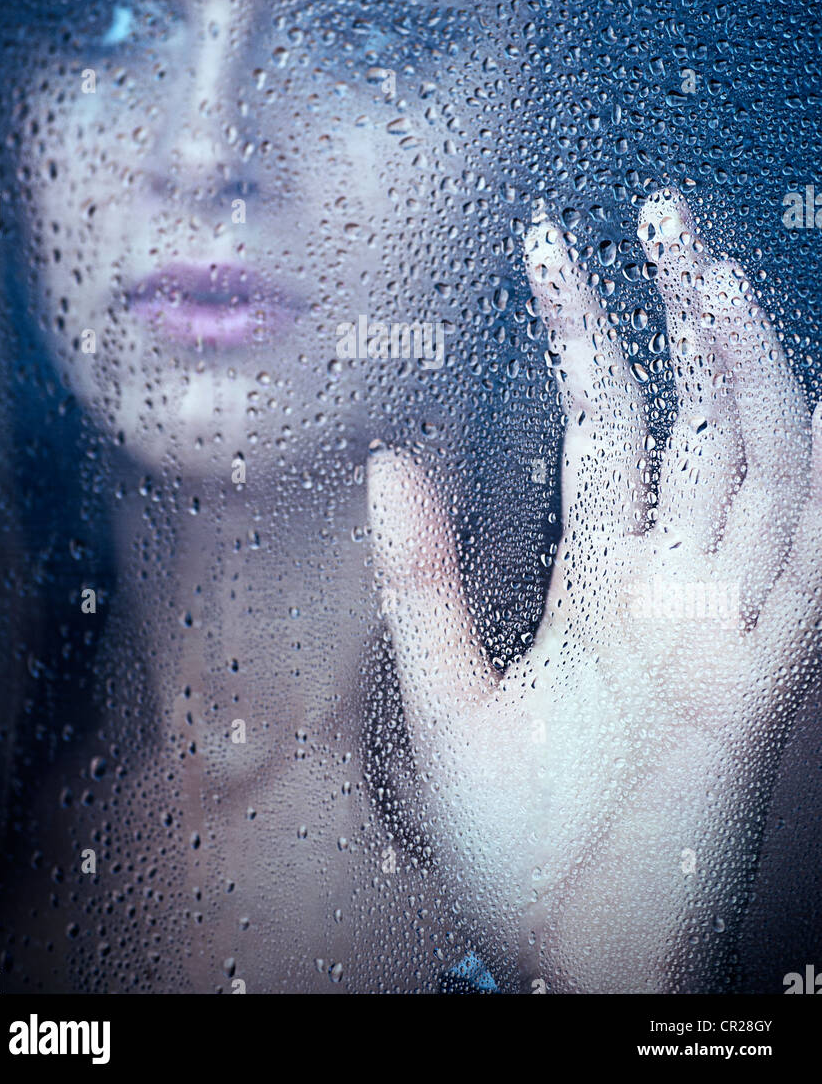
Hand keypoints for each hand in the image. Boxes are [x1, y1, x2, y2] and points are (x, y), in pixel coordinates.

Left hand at [368, 190, 821, 992]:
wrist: (556, 955)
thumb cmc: (512, 843)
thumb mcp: (442, 694)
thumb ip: (420, 576)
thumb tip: (387, 457)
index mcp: (607, 587)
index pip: (608, 428)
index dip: (586, 336)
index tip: (549, 248)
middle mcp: (675, 589)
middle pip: (695, 422)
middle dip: (682, 317)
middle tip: (657, 213)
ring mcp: (722, 627)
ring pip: (757, 467)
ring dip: (744, 370)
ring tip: (709, 272)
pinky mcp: (752, 681)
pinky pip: (803, 562)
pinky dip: (809, 485)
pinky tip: (794, 403)